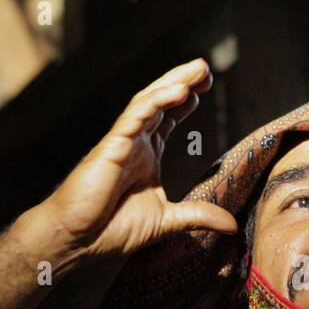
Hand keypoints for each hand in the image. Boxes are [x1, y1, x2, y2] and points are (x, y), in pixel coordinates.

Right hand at [34, 58, 238, 262]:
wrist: (77, 240)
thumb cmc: (110, 229)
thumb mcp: (166, 222)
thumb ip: (198, 217)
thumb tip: (232, 225)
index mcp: (146, 155)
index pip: (168, 118)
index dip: (186, 101)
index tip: (206, 88)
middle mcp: (135, 143)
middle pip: (161, 102)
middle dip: (183, 82)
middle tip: (205, 68)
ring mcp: (123, 141)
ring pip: (149, 101)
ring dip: (174, 83)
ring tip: (197, 69)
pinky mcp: (111, 146)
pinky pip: (136, 116)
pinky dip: (157, 101)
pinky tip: (178, 91)